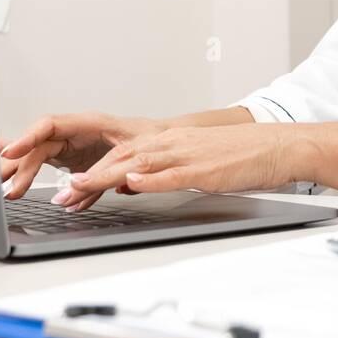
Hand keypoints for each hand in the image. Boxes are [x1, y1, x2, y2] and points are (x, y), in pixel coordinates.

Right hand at [0, 111, 167, 202]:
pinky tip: (11, 179)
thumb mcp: (130, 156)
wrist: (165, 144)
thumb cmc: (151, 140)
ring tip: (7, 192)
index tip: (9, 151)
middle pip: (37, 145)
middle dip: (18, 164)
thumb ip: (101, 175)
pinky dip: (30, 175)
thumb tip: (72, 194)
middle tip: (2, 185)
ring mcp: (71, 146)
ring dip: (22, 175)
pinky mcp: (72, 160)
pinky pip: (46, 167)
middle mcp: (74, 132)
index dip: (27, 137)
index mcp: (87, 122)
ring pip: (38, 158)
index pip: (49, 125)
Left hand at [54, 123, 304, 210]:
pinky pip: (170, 173)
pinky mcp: (203, 170)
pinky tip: (130, 183)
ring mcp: (186, 155)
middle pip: (119, 158)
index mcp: (168, 141)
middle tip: (61, 196)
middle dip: (86, 179)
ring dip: (104, 177)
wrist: (276, 146)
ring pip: (137, 164)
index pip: (120, 156)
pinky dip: (148, 179)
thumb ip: (161, 172)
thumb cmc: (241, 156)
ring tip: (78, 189)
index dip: (90, 173)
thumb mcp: (194, 162)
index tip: (68, 189)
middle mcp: (171, 143)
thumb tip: (131, 185)